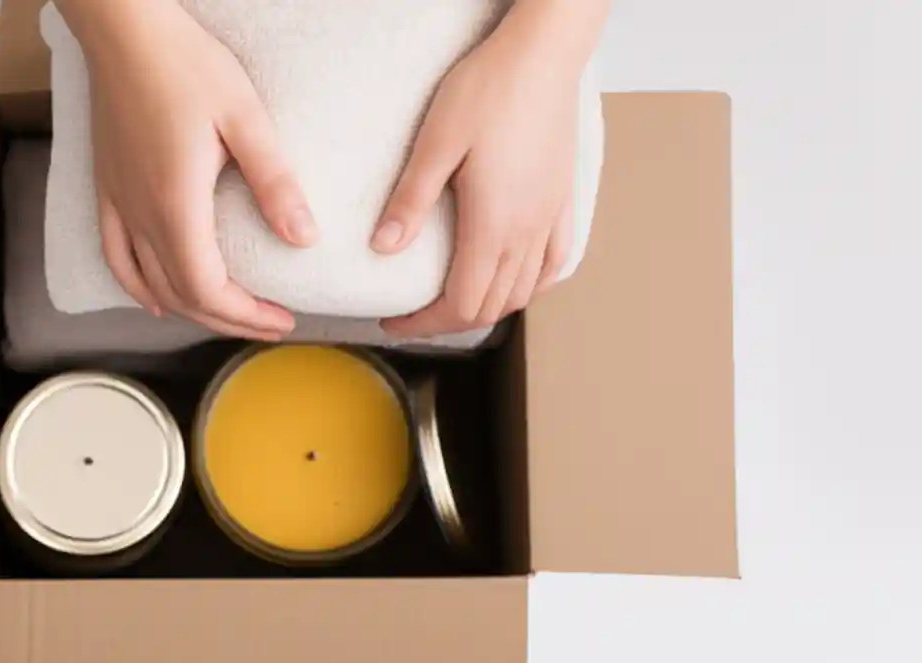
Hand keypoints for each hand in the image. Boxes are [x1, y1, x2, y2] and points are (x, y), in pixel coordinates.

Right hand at [62, 0, 316, 339]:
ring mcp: (119, 203)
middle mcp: (140, 214)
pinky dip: (138, 287)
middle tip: (270, 322)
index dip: (245, 315)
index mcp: (176, 204)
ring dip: (190, 308)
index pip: (208, 288)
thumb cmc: (185, 64)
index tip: (282, 319)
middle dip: (228, 319)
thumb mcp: (245, 119)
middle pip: (182, 294)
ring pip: (149, 282)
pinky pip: (115, 256)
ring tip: (228, 315)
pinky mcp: (106, 187)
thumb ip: (274, 182)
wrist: (124, 30)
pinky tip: (157, 297)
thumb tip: (303, 239)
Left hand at [372, 2, 596, 337]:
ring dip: (486, 306)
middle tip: (412, 313)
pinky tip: (512, 278)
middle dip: (448, 320)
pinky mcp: (562, 200)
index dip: (423, 324)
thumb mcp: (436, 143)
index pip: (461, 304)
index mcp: (493, 225)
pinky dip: (530, 285)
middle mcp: (527, 231)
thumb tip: (383, 250)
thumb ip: (411, 202)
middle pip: (491, 306)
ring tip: (452, 298)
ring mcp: (550, 218)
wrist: (544, 54)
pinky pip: (555, 264)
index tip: (393, 322)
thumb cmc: (489, 89)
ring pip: (523, 292)